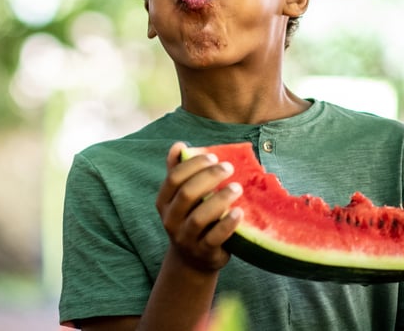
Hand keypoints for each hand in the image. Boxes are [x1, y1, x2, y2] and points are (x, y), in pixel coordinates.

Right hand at [155, 142, 242, 273]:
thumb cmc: (190, 218)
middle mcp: (170, 221)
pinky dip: (227, 224)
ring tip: (237, 187)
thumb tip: (179, 145)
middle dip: (208, 177)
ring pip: (199, 217)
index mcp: (164, 202)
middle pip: (186, 194)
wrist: (193, 259)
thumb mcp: (181, 198)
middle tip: (229, 168)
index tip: (213, 157)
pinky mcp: (203, 253)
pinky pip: (214, 238)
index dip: (193, 165)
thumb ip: (178, 171)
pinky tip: (239, 212)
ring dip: (219, 200)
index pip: (174, 178)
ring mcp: (186, 239)